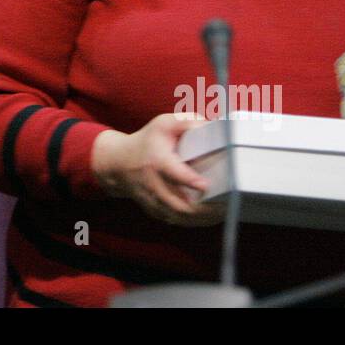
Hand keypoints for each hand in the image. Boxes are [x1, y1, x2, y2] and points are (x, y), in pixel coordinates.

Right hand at [91, 112, 224, 225]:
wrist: (118, 163)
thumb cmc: (147, 141)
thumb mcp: (163, 124)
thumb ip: (186, 122)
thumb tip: (211, 127)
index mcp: (157, 161)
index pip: (173, 173)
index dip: (189, 180)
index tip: (205, 185)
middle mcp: (154, 184)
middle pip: (178, 203)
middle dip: (202, 208)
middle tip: (225, 204)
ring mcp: (153, 200)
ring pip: (178, 216)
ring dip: (201, 218)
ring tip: (222, 213)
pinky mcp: (155, 210)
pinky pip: (176, 221)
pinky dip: (194, 222)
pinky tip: (210, 218)